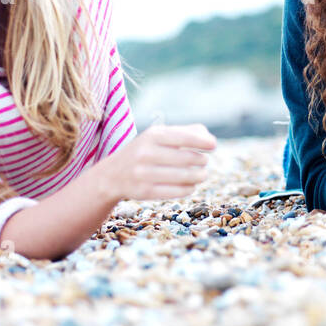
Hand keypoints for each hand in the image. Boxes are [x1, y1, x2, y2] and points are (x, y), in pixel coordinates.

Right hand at [100, 123, 216, 200]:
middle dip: (202, 160)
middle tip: (204, 162)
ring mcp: (143, 174)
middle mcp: (146, 154)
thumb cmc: (145, 151)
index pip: (184, 137)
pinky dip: (189, 188)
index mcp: (152, 136)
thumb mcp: (159, 136)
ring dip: (199, 176)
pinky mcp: (144, 192)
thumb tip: (208, 138)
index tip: (213, 146)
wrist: (113, 175)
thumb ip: (185, 132)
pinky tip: (191, 185)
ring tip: (202, 174)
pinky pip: (176, 191)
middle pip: (188, 159)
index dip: (203, 141)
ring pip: (184, 177)